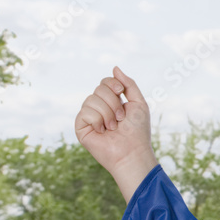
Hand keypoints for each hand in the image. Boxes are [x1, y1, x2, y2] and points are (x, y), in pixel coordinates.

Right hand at [75, 66, 157, 201]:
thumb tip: (115, 68)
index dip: (112, 84)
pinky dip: (97, 120)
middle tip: (121, 118)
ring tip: (113, 127)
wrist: (132, 151)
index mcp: (112, 101)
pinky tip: (102, 131)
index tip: (120, 91)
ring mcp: (89, 117)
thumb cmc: (137, 129)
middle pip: (98, 89)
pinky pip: (84, 112)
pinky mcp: (81, 128)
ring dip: (107, 113)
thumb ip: (128, 84)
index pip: (104, 82)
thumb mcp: (138, 102)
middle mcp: (99, 108)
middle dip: (113, 102)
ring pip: (91, 99)